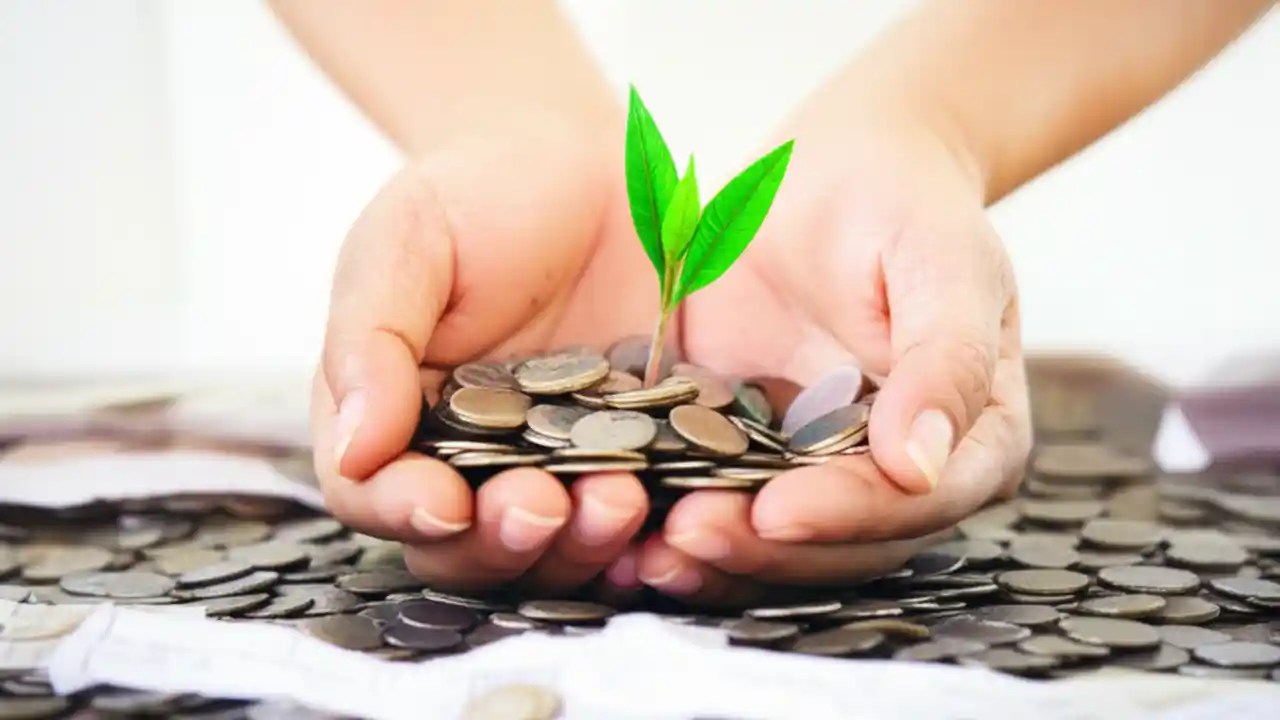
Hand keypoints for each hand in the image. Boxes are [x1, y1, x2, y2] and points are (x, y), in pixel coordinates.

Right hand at [310, 112, 657, 593]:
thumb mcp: (403, 244)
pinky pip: (647, 508)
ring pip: (559, 547)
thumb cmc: (472, 196)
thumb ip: (371, 342)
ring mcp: (560, 469)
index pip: (378, 495)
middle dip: (506, 540)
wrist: (580, 165)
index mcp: (398, 421)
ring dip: (584, 543)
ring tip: (619, 497)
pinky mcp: (639, 457)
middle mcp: (475, 464)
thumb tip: (354, 452)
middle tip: (544, 504)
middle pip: (471, 545)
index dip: (405, 510)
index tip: (445, 502)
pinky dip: (658, 524)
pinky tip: (680, 505)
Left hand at [637, 110, 1032, 604]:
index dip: (845, 515)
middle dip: (762, 548)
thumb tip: (920, 466)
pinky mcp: (751, 449)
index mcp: (971, 440)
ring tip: (646, 553)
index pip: (913, 502)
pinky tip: (625, 531)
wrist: (836, 167)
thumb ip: (945, 360)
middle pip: (838, 542)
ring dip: (714, 555)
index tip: (775, 513)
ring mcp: (821, 468)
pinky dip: (674, 519)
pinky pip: (718, 495)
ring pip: (775, 540)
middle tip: (686, 535)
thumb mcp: (945, 263)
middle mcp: (897, 474)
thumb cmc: (908, 202)